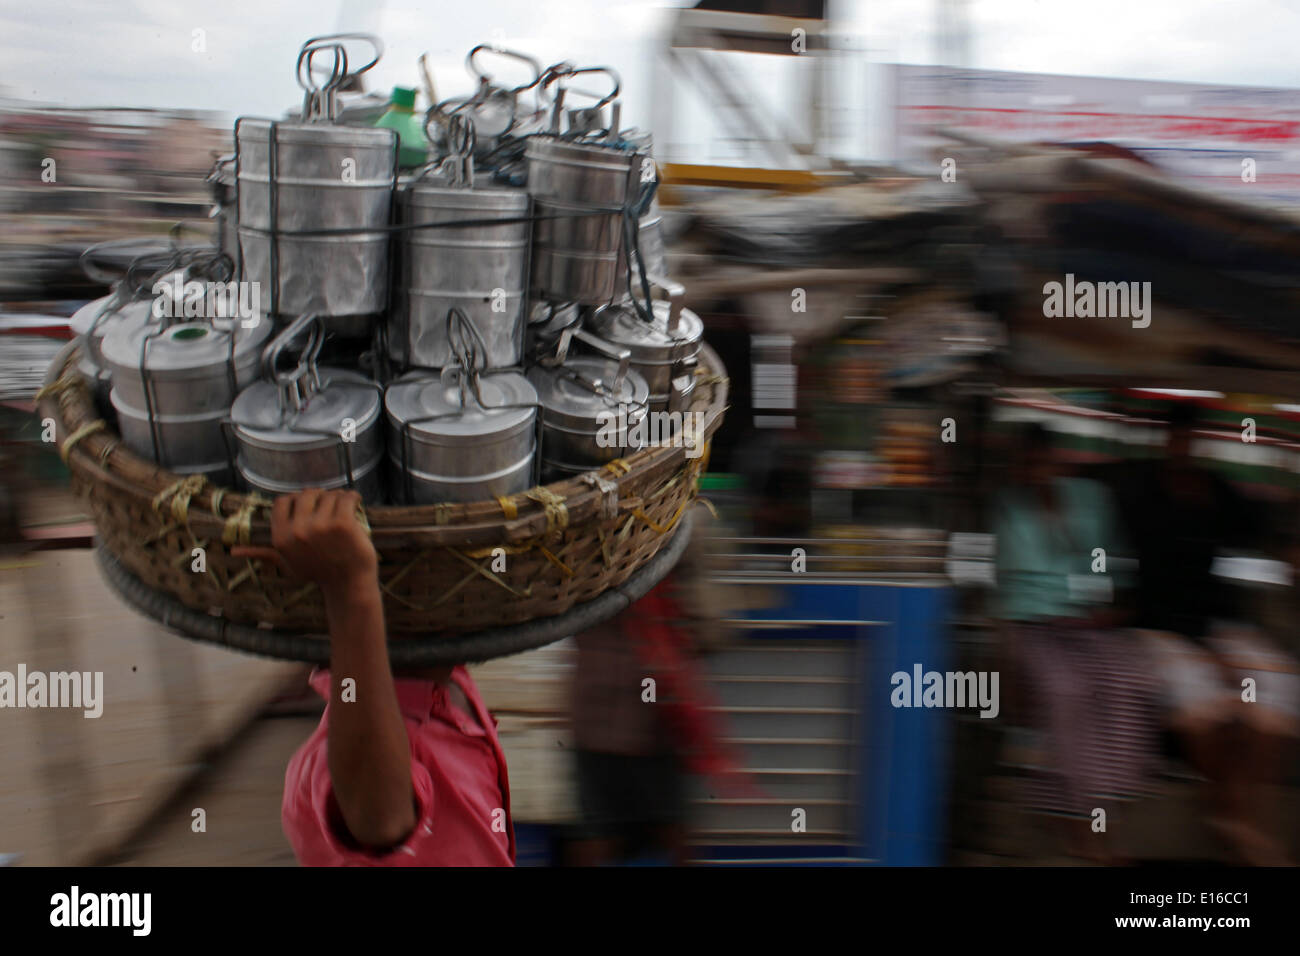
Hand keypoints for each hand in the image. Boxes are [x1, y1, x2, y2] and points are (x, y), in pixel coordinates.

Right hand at [232, 489, 377, 594]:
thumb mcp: (287, 564)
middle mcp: (297, 531)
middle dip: (320, 498)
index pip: (283, 502)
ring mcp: (320, 526)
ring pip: (329, 495)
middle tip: (331, 508)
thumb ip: (263, 553)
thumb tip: (233, 550)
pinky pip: (346, 497)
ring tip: (344, 510)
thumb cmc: (318, 573)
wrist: (348, 584)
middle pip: (307, 494)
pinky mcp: (342, 523)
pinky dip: (353, 497)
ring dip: (339, 498)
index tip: (311, 506)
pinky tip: (355, 502)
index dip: (298, 501)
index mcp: (281, 537)